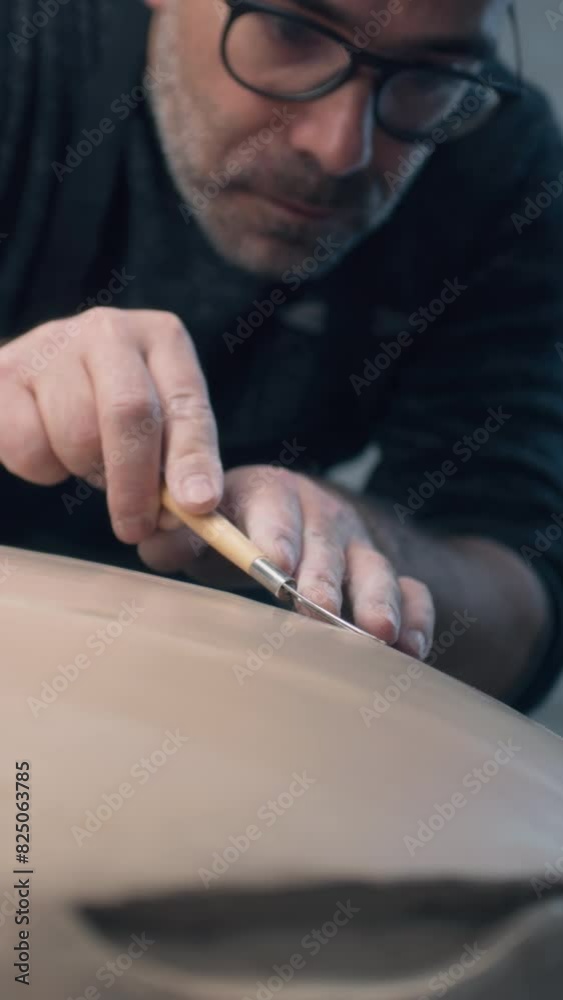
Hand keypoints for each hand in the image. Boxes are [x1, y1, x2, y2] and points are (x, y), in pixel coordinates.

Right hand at [0, 308, 222, 541]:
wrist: (42, 386)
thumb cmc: (114, 414)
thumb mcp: (160, 428)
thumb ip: (178, 464)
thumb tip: (192, 508)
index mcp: (161, 340)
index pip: (186, 403)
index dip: (193, 457)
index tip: (197, 504)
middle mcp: (110, 331)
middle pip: (129, 413)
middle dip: (136, 481)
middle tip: (136, 527)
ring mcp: (52, 345)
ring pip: (78, 434)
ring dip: (87, 470)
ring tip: (90, 462)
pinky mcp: (4, 372)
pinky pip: (27, 444)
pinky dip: (43, 468)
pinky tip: (50, 449)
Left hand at [139, 467, 435, 658]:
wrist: (291, 524)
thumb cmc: (236, 530)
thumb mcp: (204, 527)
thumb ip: (175, 537)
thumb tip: (156, 539)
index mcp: (272, 492)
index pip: (275, 508)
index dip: (275, 533)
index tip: (275, 562)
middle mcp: (321, 514)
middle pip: (327, 543)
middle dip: (324, 576)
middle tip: (318, 607)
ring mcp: (358, 544)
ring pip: (374, 567)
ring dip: (377, 600)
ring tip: (378, 635)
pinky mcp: (385, 572)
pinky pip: (413, 590)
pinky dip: (417, 616)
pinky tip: (412, 649)